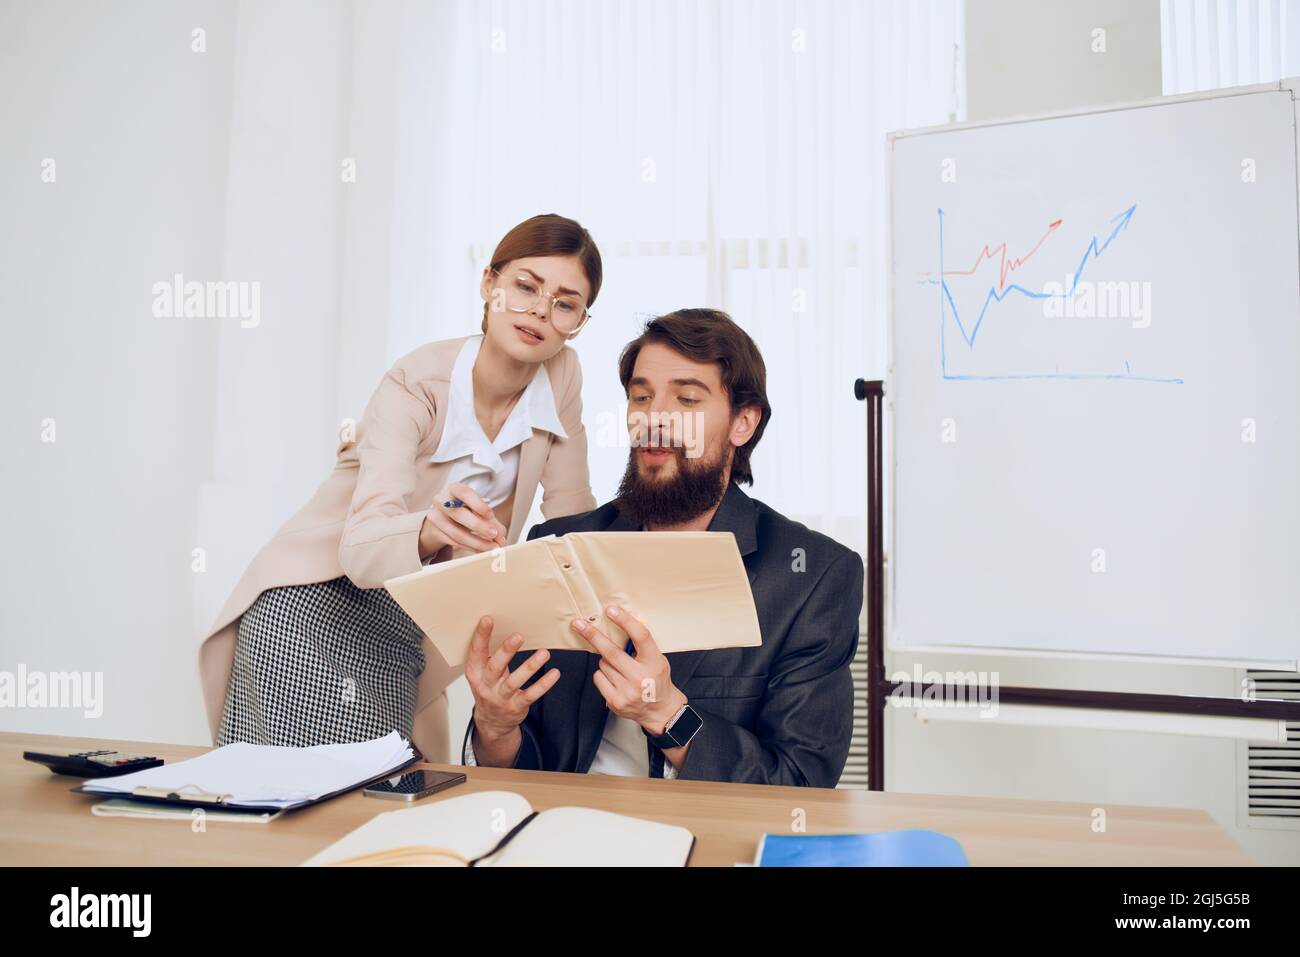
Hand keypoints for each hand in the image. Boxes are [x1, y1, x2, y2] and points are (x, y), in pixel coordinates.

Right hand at [419, 482, 506, 559]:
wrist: (444, 516)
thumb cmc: (465, 508)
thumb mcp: (478, 508)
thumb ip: (491, 520)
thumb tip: (501, 536)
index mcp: (454, 489)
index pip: (464, 493)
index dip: (478, 504)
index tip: (490, 515)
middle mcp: (442, 501)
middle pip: (459, 515)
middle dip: (479, 526)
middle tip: (495, 534)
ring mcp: (436, 518)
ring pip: (457, 534)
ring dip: (478, 543)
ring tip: (493, 547)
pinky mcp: (436, 533)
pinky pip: (455, 543)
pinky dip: (471, 547)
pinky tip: (482, 550)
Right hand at [465, 616, 559, 741]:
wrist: (492, 722)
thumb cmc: (489, 687)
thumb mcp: (482, 672)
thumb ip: (488, 653)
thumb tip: (503, 622)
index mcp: (475, 672)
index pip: (476, 652)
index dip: (481, 636)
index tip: (487, 619)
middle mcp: (486, 685)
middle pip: (495, 667)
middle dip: (507, 651)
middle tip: (518, 636)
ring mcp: (501, 697)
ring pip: (515, 681)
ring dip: (530, 667)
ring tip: (544, 654)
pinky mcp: (516, 706)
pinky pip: (531, 695)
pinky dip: (543, 684)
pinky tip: (555, 674)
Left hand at [571, 605, 686, 735]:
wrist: (660, 710)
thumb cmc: (656, 679)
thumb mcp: (657, 658)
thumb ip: (642, 642)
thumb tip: (628, 617)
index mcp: (655, 662)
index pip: (641, 636)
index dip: (625, 621)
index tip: (611, 609)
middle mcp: (641, 677)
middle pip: (612, 652)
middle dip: (593, 635)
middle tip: (579, 623)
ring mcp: (628, 691)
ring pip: (603, 664)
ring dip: (606, 661)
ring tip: (620, 668)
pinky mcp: (616, 701)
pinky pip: (598, 677)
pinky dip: (602, 674)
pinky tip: (615, 679)